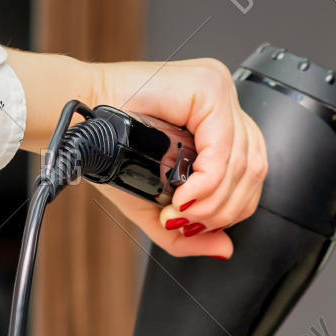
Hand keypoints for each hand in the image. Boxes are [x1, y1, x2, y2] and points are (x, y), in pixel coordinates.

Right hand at [90, 59, 266, 258]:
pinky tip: (183, 194)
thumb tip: (226, 248)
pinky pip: (225, 147)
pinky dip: (207, 181)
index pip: (252, 173)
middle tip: (182, 219)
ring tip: (179, 208)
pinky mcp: (209, 86)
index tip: (192, 222)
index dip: (230, 208)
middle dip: (221, 210)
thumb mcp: (156, 204)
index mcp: (220, 124)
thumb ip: (191, 232)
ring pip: (245, 162)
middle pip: (254, 170)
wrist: (81, 127)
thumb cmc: (112, 153)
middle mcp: (225, 104)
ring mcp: (220, 91)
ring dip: (212, 200)